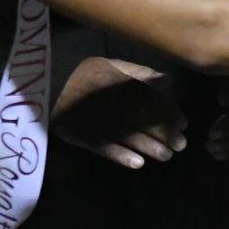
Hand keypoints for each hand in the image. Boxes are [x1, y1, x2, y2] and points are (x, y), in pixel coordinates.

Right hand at [52, 57, 188, 169]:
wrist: (45, 82)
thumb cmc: (83, 74)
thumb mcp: (111, 65)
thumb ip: (138, 72)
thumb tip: (165, 79)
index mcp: (119, 83)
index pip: (150, 99)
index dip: (169, 112)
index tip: (183, 124)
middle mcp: (111, 101)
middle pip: (143, 120)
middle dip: (164, 134)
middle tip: (180, 146)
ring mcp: (96, 119)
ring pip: (127, 136)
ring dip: (149, 148)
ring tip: (165, 157)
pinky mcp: (81, 134)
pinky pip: (103, 147)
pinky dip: (120, 156)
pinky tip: (137, 164)